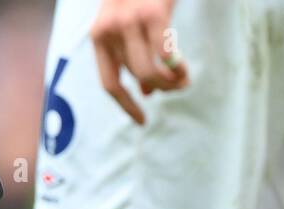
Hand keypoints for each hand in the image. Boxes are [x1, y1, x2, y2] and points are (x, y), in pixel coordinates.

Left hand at [91, 0, 188, 123]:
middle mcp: (109, 31)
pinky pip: (165, 55)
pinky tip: (185, 70)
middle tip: (177, 88)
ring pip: (149, 71)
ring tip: (183, 80)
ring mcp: (129, 22)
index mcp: (99, 36)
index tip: (142, 120)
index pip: (109, 84)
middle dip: (159, 89)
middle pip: (135, 78)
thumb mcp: (130, 23)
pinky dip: (177, 68)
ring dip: (170, 82)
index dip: (126, 105)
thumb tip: (148, 93)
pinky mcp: (153, 13)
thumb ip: (134, 54)